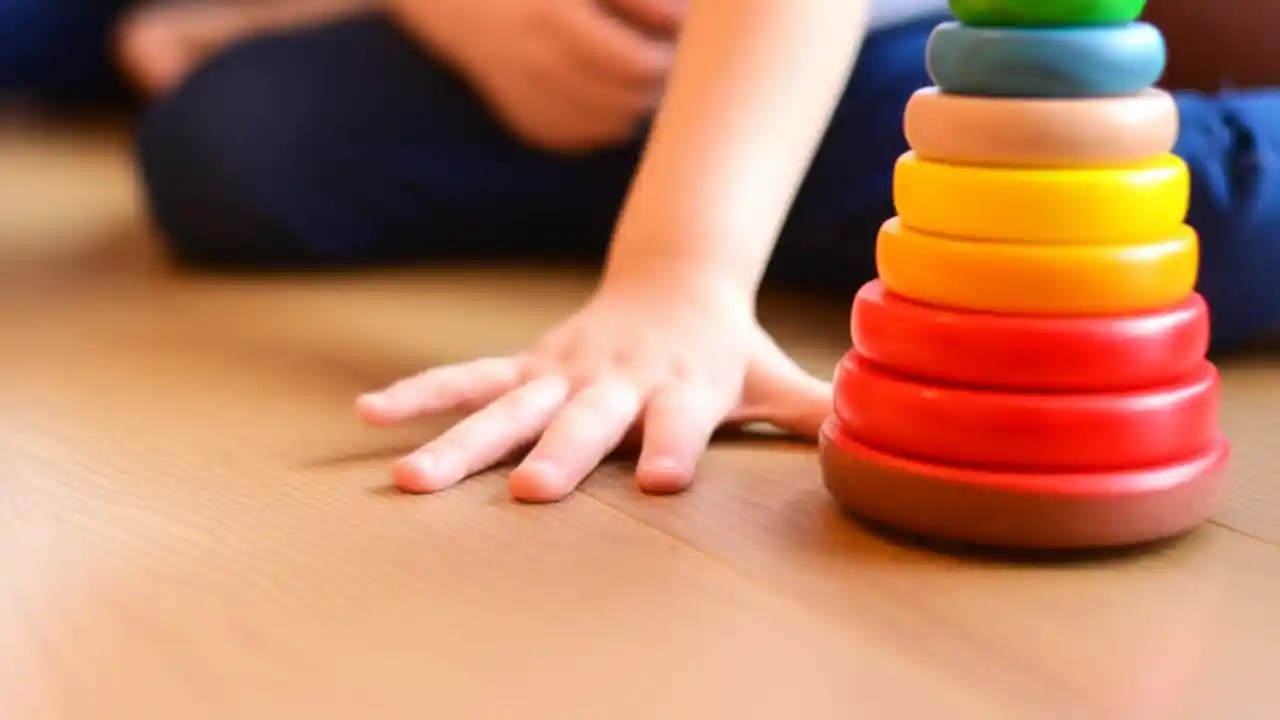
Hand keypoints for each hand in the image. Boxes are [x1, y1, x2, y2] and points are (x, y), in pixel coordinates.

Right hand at [355, 275, 830, 501]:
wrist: (675, 278)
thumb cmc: (726, 347)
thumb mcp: (772, 374)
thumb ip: (812, 408)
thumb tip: (871, 437)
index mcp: (682, 385)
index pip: (681, 420)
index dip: (674, 445)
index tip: (659, 482)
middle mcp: (619, 380)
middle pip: (587, 419)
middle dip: (561, 453)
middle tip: (532, 494)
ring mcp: (566, 371)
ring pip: (509, 406)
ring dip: (462, 441)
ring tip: (410, 480)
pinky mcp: (531, 363)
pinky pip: (471, 377)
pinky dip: (423, 392)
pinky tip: (370, 415)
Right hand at [392, 0, 684, 151]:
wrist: (458, 5)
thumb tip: (681, 22)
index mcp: (554, 18)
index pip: (634, 64)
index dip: (668, 62)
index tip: (681, 49)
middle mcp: (537, 63)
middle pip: (626, 101)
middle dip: (656, 89)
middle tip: (666, 68)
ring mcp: (527, 98)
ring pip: (606, 128)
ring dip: (633, 111)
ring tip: (639, 84)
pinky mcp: (523, 121)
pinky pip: (577, 140)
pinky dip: (601, 128)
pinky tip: (607, 103)